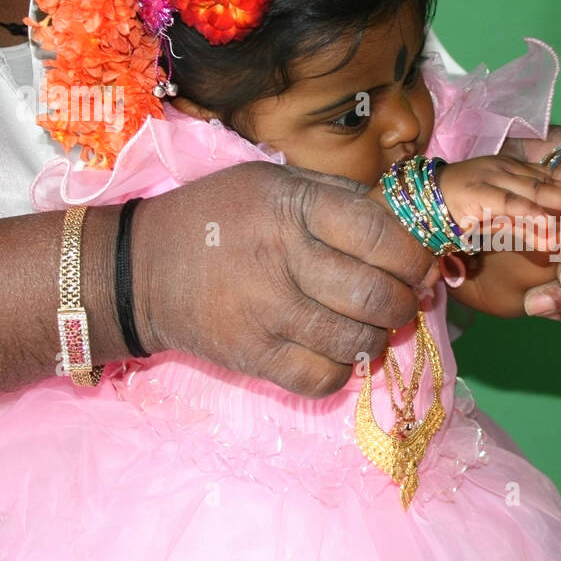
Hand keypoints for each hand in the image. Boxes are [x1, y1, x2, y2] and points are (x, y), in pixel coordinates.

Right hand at [132, 162, 435, 396]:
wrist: (140, 269)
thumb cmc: (219, 217)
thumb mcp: (275, 182)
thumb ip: (340, 198)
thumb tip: (409, 228)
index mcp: (292, 208)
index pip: (378, 234)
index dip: (413, 256)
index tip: (420, 265)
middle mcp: (282, 260)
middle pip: (375, 295)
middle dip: (405, 302)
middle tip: (404, 298)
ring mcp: (267, 315)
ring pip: (356, 342)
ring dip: (379, 338)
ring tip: (372, 324)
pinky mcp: (254, 358)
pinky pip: (323, 378)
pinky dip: (343, 369)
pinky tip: (337, 349)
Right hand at [436, 154, 560, 250]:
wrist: (413, 203)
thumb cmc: (457, 211)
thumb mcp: (498, 212)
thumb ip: (524, 219)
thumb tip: (558, 233)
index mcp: (513, 172)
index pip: (553, 173)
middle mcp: (506, 172)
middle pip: (549, 181)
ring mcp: (490, 181)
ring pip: (532, 192)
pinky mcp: (474, 197)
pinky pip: (507, 210)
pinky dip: (530, 220)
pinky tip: (550, 232)